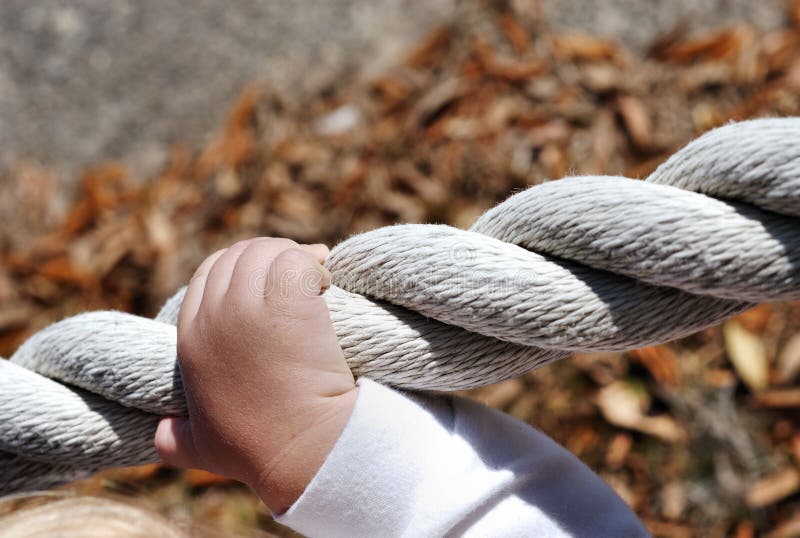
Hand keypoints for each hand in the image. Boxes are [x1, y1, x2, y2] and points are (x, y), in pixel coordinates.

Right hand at [154, 238, 357, 512]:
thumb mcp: (200, 447)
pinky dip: (313, 265)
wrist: (300, 449)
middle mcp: (213, 317)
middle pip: (238, 255)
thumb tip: (161, 435)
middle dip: (270, 256)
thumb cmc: (257, 450)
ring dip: (295, 257)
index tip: (268, 283)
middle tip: (302, 274)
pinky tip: (326, 283)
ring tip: (318, 279)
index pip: (207, 274)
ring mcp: (248, 307)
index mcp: (190, 340)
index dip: (239, 269)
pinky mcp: (286, 302)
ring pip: (267, 252)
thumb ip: (174, 437)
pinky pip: (296, 260)